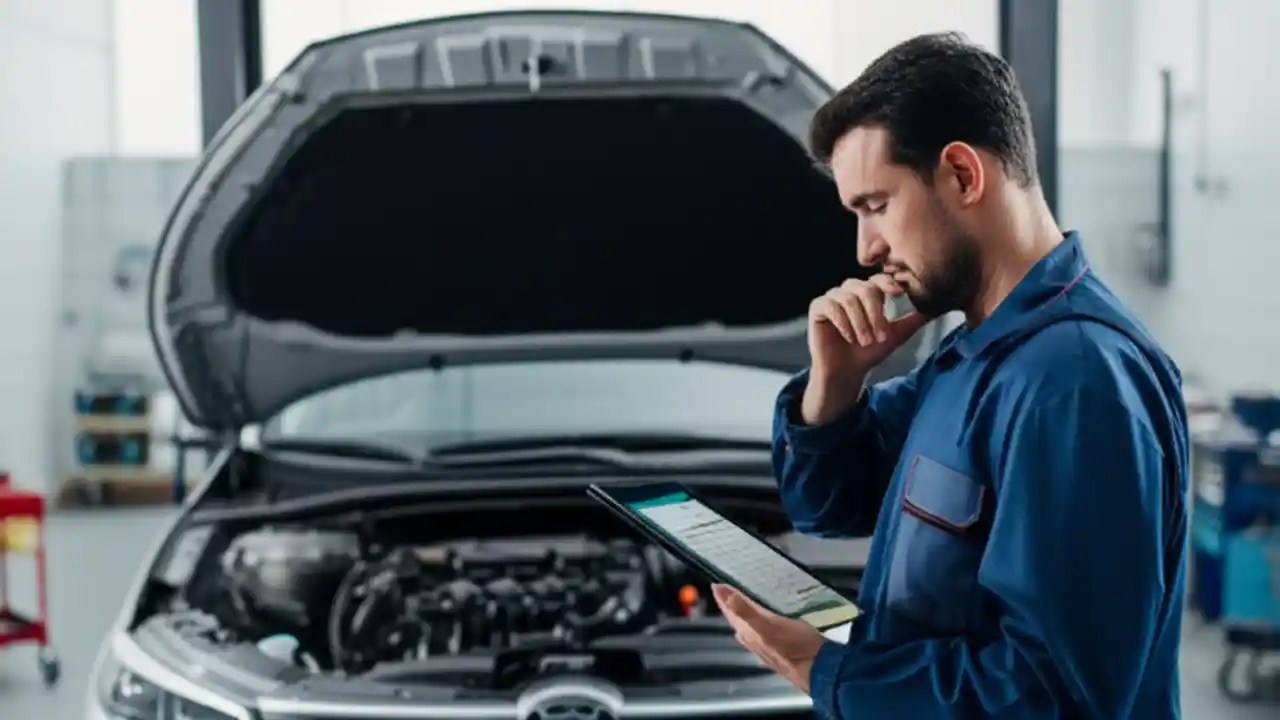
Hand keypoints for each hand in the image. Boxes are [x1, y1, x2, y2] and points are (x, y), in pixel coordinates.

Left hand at [712, 584, 826, 693]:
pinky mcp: (779, 648)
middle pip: (736, 620)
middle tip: (725, 591)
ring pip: (747, 627)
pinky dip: (757, 622)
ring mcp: (766, 646)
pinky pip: (761, 631)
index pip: (730, 612)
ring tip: (740, 603)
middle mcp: (753, 641)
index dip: (723, 598)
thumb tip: (726, 597)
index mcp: (749, 632)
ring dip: (742, 613)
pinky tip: (762, 623)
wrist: (819, 670)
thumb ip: (747, 612)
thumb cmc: (795, 647)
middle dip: (730, 605)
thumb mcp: (769, 625)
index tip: (716, 584)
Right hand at [807, 275, 929, 379]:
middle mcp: (850, 292)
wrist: (847, 372)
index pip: (878, 280)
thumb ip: (913, 320)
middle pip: (865, 288)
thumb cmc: (870, 352)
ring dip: (860, 321)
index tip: (899, 293)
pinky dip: (843, 322)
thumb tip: (937, 307)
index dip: (888, 283)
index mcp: (869, 294)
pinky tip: (849, 337)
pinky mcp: (817, 308)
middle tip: (880, 336)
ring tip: (865, 341)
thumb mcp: (896, 335)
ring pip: (848, 298)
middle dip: (875, 313)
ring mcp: (833, 298)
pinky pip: (830, 305)